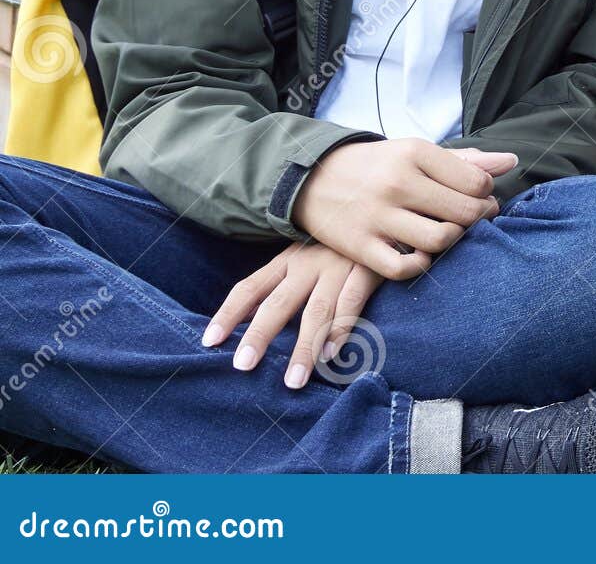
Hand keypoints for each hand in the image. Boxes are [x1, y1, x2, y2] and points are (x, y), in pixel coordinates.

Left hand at [203, 240, 386, 388]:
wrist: (386, 215)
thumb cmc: (341, 246)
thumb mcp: (307, 257)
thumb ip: (283, 285)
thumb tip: (249, 322)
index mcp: (287, 259)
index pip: (250, 287)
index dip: (228, 314)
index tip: (209, 342)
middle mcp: (308, 262)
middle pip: (278, 303)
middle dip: (259, 335)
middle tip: (242, 365)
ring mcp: (338, 266)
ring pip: (316, 311)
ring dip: (304, 348)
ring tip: (293, 381)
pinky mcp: (368, 269)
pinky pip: (352, 302)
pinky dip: (341, 329)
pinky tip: (331, 355)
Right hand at [292, 140, 516, 279]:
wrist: (312, 177)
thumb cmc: (377, 165)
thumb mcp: (417, 153)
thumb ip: (465, 161)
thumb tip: (512, 162)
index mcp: (415, 154)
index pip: (476, 181)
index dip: (486, 193)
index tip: (479, 197)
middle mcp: (398, 183)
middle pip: (464, 211)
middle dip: (478, 218)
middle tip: (473, 218)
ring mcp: (378, 216)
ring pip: (440, 239)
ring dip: (454, 241)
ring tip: (450, 234)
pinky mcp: (360, 245)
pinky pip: (404, 268)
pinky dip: (421, 265)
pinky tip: (423, 255)